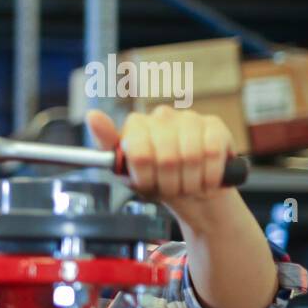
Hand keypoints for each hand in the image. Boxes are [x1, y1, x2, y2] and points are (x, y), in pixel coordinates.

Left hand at [87, 106, 233, 207]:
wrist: (189, 193)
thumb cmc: (154, 180)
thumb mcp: (126, 171)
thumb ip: (107, 145)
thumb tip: (92, 115)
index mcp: (136, 126)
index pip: (139, 153)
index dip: (147, 178)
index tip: (148, 185)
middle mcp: (161, 116)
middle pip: (166, 159)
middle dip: (170, 184)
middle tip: (172, 190)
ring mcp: (189, 118)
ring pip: (191, 156)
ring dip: (190, 182)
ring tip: (188, 186)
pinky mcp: (214, 125)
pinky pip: (213, 152)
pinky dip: (210, 175)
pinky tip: (206, 179)